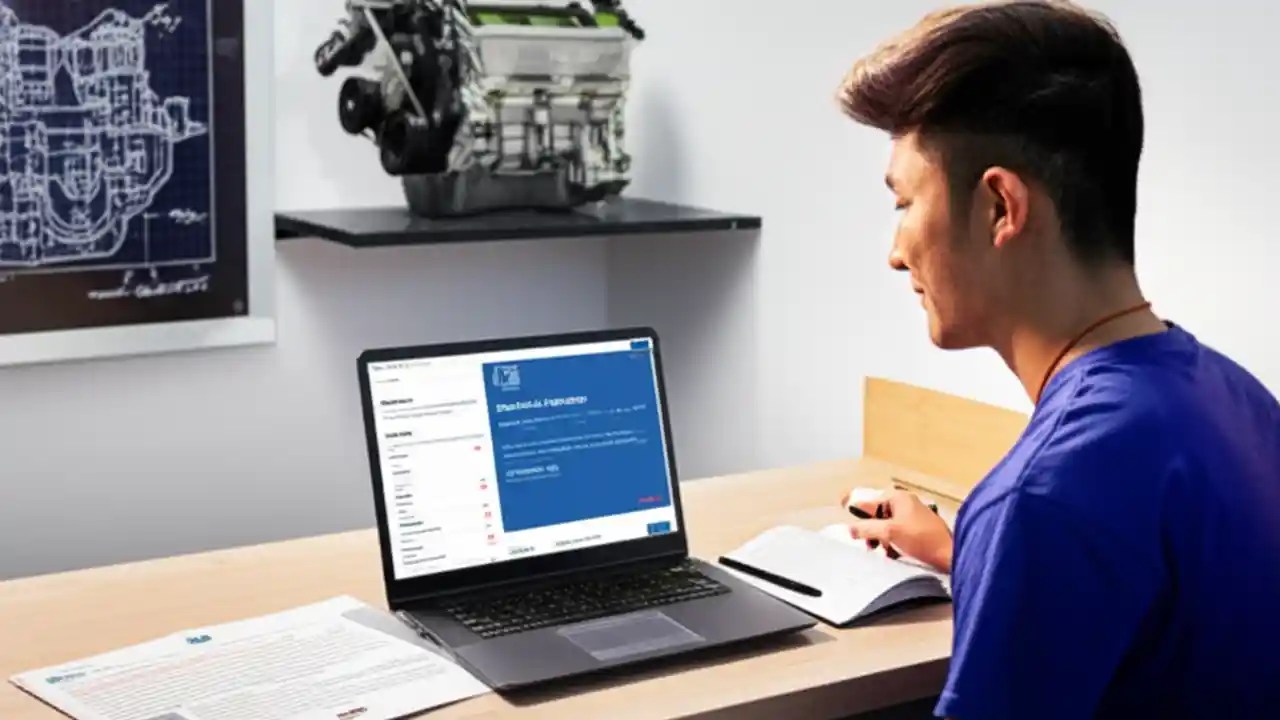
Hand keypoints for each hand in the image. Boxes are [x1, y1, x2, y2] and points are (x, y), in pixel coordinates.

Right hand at [839, 488, 953, 572]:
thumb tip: (851, 528)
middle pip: (878, 516)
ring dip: (883, 540)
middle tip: (871, 544)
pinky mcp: (919, 531)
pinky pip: (898, 535)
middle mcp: (906, 504)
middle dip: (873, 531)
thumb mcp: (889, 533)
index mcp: (899, 498)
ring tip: (885, 550)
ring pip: (887, 527)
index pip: (871, 502)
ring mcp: (913, 517)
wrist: (949, 554)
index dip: (857, 507)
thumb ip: (867, 529)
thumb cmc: (923, 539)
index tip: (842, 504)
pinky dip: (893, 543)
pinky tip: (895, 554)